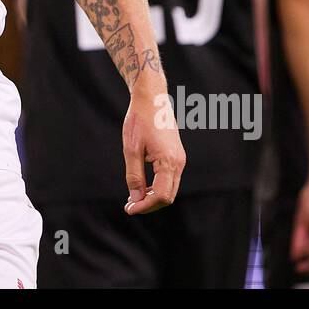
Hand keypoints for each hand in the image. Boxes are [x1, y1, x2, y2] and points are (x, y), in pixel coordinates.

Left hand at [123, 85, 185, 214]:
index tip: (128, 209)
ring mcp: (179, 159)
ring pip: (169, 189)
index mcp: (169, 161)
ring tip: (132, 198)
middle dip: (149, 204)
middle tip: (129, 206)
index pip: (160, 196)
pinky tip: (142, 186)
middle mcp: (178, 162)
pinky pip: (169, 179)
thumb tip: (135, 198)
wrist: (152, 98)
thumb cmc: (140, 120)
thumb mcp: (131, 149)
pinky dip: (157, 187)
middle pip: (167, 196)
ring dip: (152, 197)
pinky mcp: (176, 155)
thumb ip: (134, 175)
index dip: (144, 206)